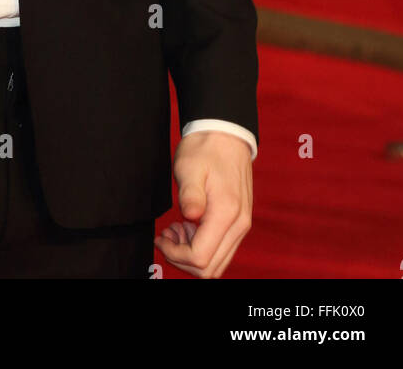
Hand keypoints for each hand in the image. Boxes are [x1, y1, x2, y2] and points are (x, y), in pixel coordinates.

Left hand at [154, 131, 252, 277]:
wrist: (226, 133)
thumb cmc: (206, 148)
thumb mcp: (190, 167)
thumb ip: (190, 194)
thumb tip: (189, 217)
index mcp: (227, 213)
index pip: (201, 257)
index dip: (176, 255)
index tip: (160, 237)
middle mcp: (239, 225)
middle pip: (210, 268)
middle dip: (182, 259)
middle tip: (166, 235)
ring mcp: (241, 225)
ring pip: (217, 263)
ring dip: (192, 254)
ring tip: (175, 229)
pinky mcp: (238, 222)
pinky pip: (221, 249)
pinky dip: (202, 246)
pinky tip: (188, 226)